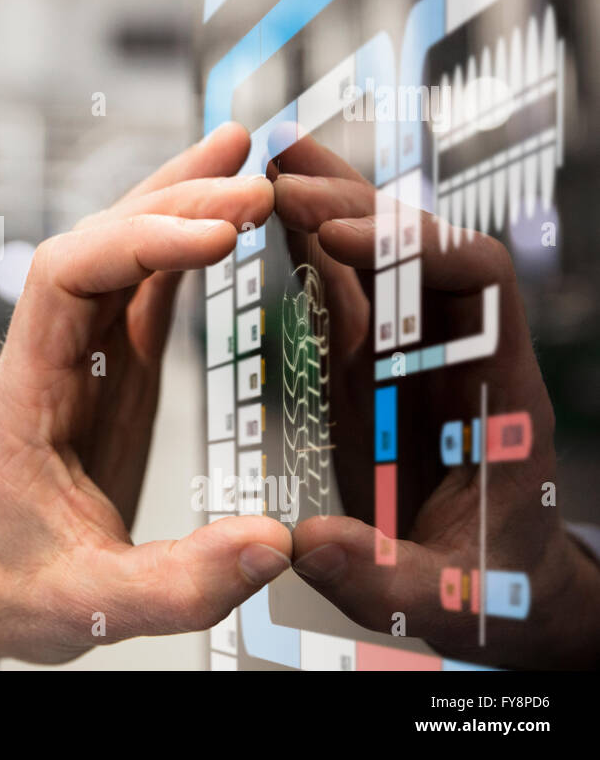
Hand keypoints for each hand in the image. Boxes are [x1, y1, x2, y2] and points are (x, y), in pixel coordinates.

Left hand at [0, 122, 291, 667]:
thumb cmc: (20, 586)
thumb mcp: (94, 603)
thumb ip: (180, 583)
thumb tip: (276, 542)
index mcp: (27, 391)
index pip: (67, 275)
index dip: (138, 241)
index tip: (218, 237)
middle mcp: (50, 353)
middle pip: (98, 242)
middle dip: (174, 205)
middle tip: (258, 185)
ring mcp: (81, 351)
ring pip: (122, 250)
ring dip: (179, 202)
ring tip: (244, 156)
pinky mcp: (111, 363)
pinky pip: (144, 284)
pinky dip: (184, 244)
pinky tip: (225, 216)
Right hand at [272, 137, 599, 668]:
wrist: (488, 587)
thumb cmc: (484, 588)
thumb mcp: (438, 599)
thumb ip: (380, 574)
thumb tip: (304, 541)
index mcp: (496, 388)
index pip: (479, 277)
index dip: (413, 244)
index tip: (340, 237)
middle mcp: (454, 350)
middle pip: (418, 244)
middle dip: (353, 202)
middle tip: (278, 177)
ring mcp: (408, 351)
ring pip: (375, 253)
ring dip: (324, 203)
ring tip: (263, 160)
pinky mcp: (368, 364)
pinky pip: (341, 288)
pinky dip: (304, 245)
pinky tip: (266, 211)